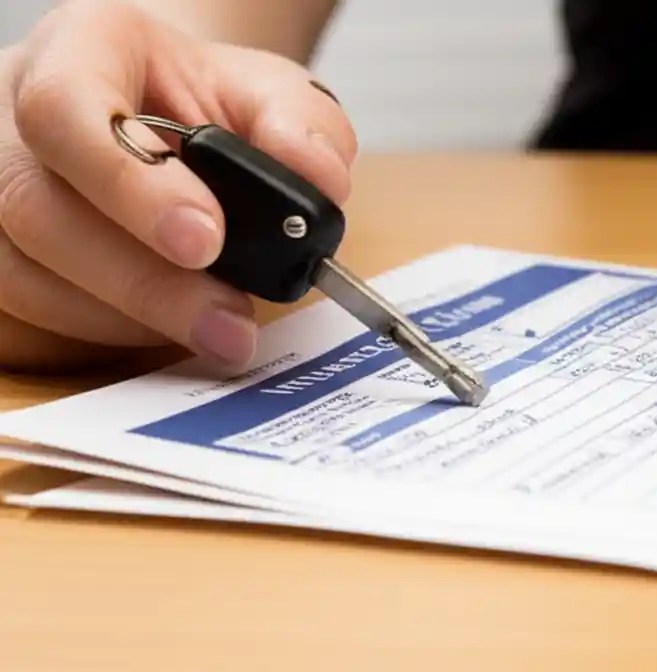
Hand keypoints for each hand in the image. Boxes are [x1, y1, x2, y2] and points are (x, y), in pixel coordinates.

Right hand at [0, 0, 356, 371]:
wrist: (170, 115)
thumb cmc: (211, 102)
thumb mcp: (272, 93)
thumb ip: (304, 126)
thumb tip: (320, 177)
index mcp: (81, 48)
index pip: (66, 108)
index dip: (129, 185)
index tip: (207, 240)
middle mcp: (12, 113)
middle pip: (37, 206)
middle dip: (140, 279)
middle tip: (227, 320)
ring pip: (23, 271)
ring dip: (126, 317)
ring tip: (219, 331)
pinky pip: (27, 309)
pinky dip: (101, 330)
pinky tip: (168, 329)